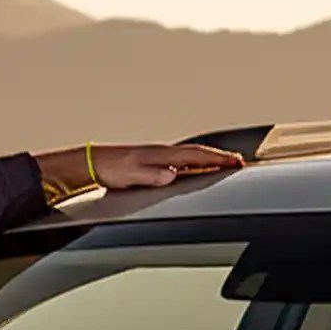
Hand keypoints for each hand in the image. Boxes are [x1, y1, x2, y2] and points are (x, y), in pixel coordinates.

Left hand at [90, 143, 245, 187]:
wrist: (94, 163)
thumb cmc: (111, 168)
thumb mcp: (132, 174)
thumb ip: (152, 176)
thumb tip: (170, 176)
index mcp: (162, 154)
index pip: (196, 155)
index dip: (217, 159)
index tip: (235, 161)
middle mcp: (163, 153)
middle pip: (198, 154)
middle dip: (219, 157)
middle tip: (237, 162)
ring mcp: (158, 157)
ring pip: (190, 157)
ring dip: (208, 160)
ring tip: (222, 164)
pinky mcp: (153, 163)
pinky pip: (181, 162)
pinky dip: (194, 164)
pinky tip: (195, 170)